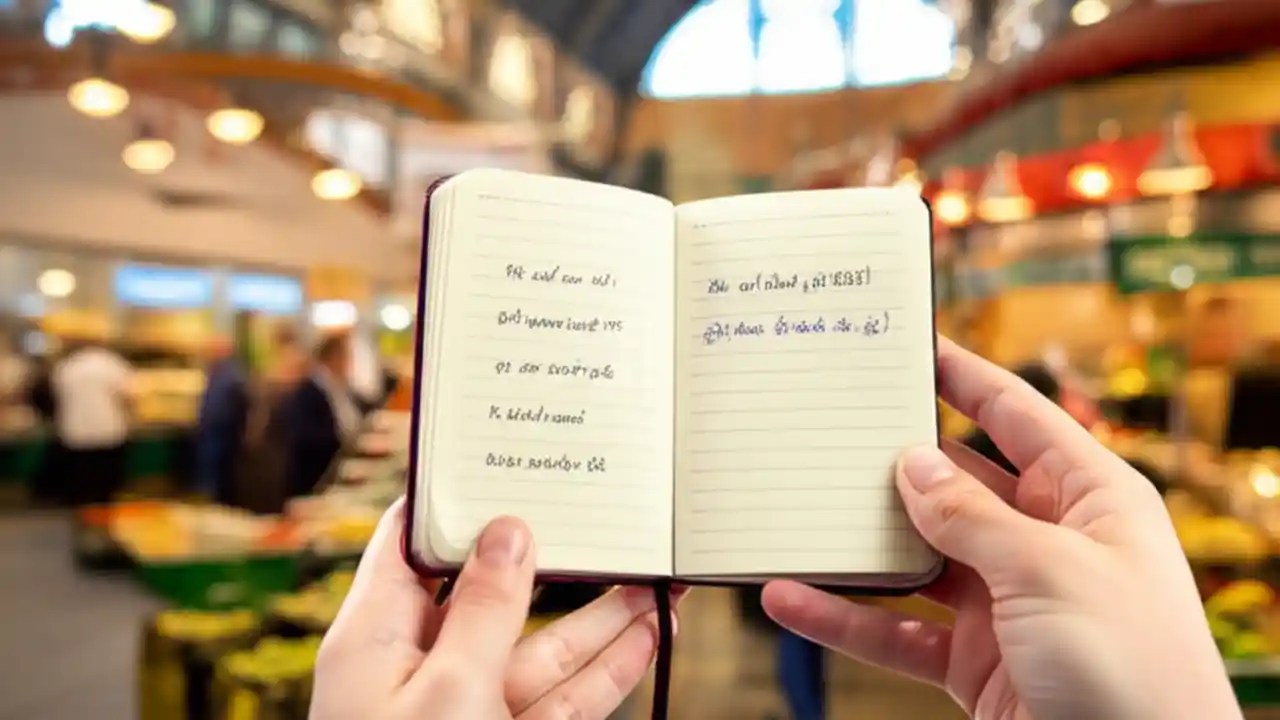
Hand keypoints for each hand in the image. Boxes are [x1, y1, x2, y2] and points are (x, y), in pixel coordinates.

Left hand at [312, 499, 678, 718]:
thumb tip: (508, 529)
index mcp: (375, 639)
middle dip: (555, 558)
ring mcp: (469, 713)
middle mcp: (421, 670)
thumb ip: (486, 608)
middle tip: (606, 514)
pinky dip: (607, 669)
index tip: (504, 455)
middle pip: (494, 595)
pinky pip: (563, 699)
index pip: (411, 546)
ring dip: (600, 615)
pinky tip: (650, 635)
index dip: (455, 499)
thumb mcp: (448, 687)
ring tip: (656, 573)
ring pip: (542, 649)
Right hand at [762, 337, 1240, 719]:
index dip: (963, 377)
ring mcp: (1005, 603)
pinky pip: (896, 630)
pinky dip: (845, 618)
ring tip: (794, 515)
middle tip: (825, 429)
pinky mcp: (974, 661)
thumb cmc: (1136, 672)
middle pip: (953, 484)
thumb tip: (912, 465)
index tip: (908, 345)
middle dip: (891, 462)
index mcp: (1088, 499)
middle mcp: (1044, 542)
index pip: (1016, 416)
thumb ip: (972, 517)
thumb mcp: (1050, 572)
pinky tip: (794, 599)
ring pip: (915, 559)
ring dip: (856, 545)